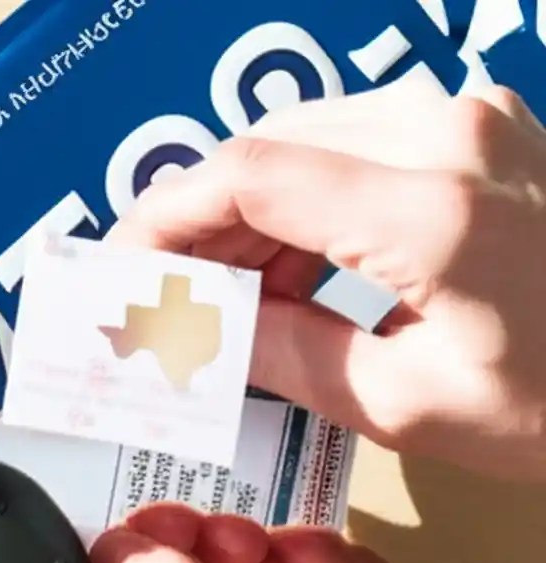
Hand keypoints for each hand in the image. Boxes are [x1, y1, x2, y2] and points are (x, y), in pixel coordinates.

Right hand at [107, 78, 545, 480]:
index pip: (245, 176)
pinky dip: (301, 204)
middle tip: (159, 295)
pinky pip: (351, 147)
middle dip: (198, 223)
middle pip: (265, 151)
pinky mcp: (477, 129)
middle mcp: (446, 132)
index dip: (163, 219)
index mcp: (430, 206)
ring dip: (246, 217)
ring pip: (302, 144)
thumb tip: (194, 326)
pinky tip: (283, 268)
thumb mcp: (409, 404)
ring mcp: (468, 119)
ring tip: (217, 295)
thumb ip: (283, 353)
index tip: (123, 268)